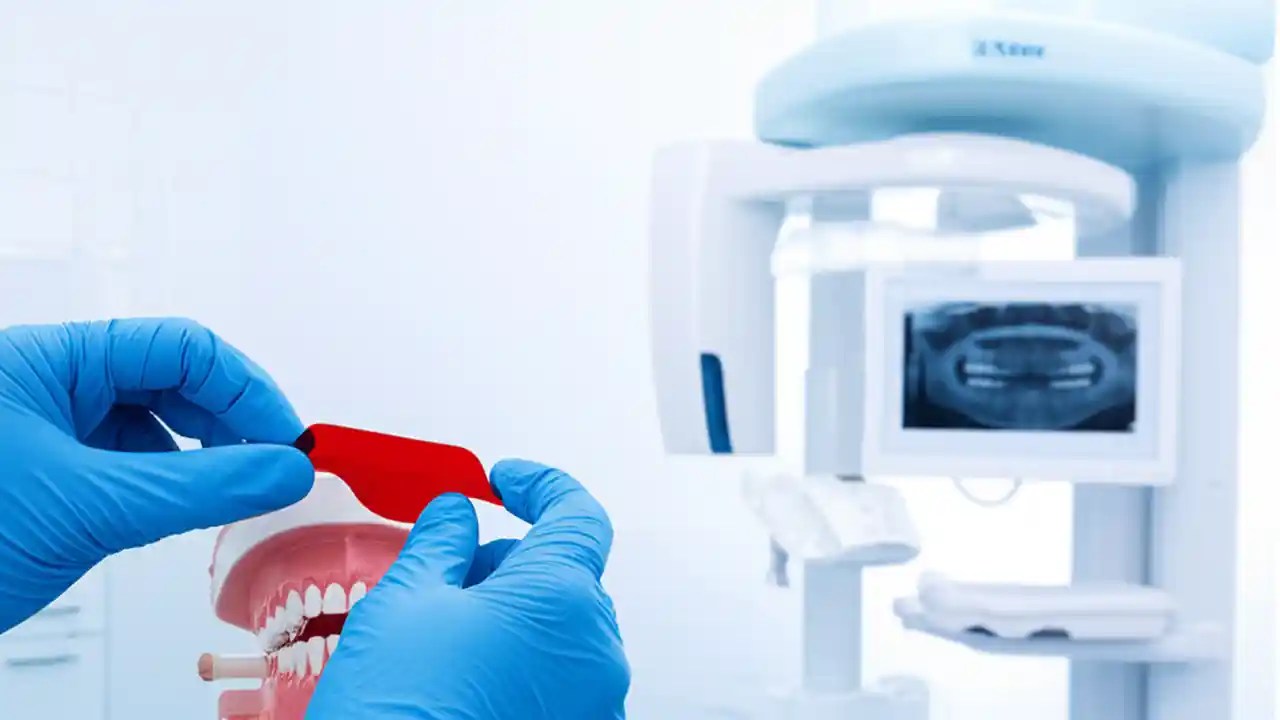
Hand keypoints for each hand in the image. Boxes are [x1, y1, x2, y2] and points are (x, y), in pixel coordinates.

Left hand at [0, 319, 313, 631]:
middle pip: (175, 379)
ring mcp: (55, 434)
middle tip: (277, 463)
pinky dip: (178, 485)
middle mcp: (53, 388)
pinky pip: (138, 466)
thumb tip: (282, 469)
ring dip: (209, 453)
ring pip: (159, 423)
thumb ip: (200, 485)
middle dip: (233, 420)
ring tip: (244, 487)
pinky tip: (194, 507)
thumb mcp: (89, 506)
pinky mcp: (59, 481)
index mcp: (49, 361)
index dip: (243, 389)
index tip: (283, 438)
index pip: (179, 348)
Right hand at [310, 460, 629, 719]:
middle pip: (563, 575)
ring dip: (511, 616)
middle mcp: (596, 649)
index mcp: (562, 597)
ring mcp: (595, 701)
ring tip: (442, 640)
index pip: (578, 514)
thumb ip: (441, 542)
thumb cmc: (397, 712)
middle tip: (442, 577)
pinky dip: (521, 662)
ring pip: (559, 629)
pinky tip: (463, 677)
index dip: (541, 487)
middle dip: (505, 565)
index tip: (505, 482)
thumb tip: (455, 515)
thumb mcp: (403, 602)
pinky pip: (559, 677)